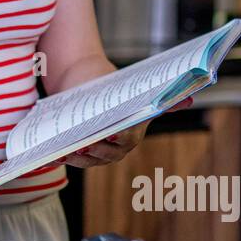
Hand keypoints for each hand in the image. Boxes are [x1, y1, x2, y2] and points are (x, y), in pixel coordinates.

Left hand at [63, 97, 194, 168]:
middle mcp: (118, 147)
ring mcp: (98, 152)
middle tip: (82, 145)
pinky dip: (61, 158)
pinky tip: (50, 156)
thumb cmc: (110, 86)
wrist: (85, 79)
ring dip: (75, 158)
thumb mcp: (133, 89)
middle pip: (106, 154)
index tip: (111, 135)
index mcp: (133, 131)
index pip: (127, 138)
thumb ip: (162, 99)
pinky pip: (71, 159)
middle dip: (94, 151)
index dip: (119, 139)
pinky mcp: (79, 151)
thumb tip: (189, 99)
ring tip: (63, 151)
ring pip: (88, 160)